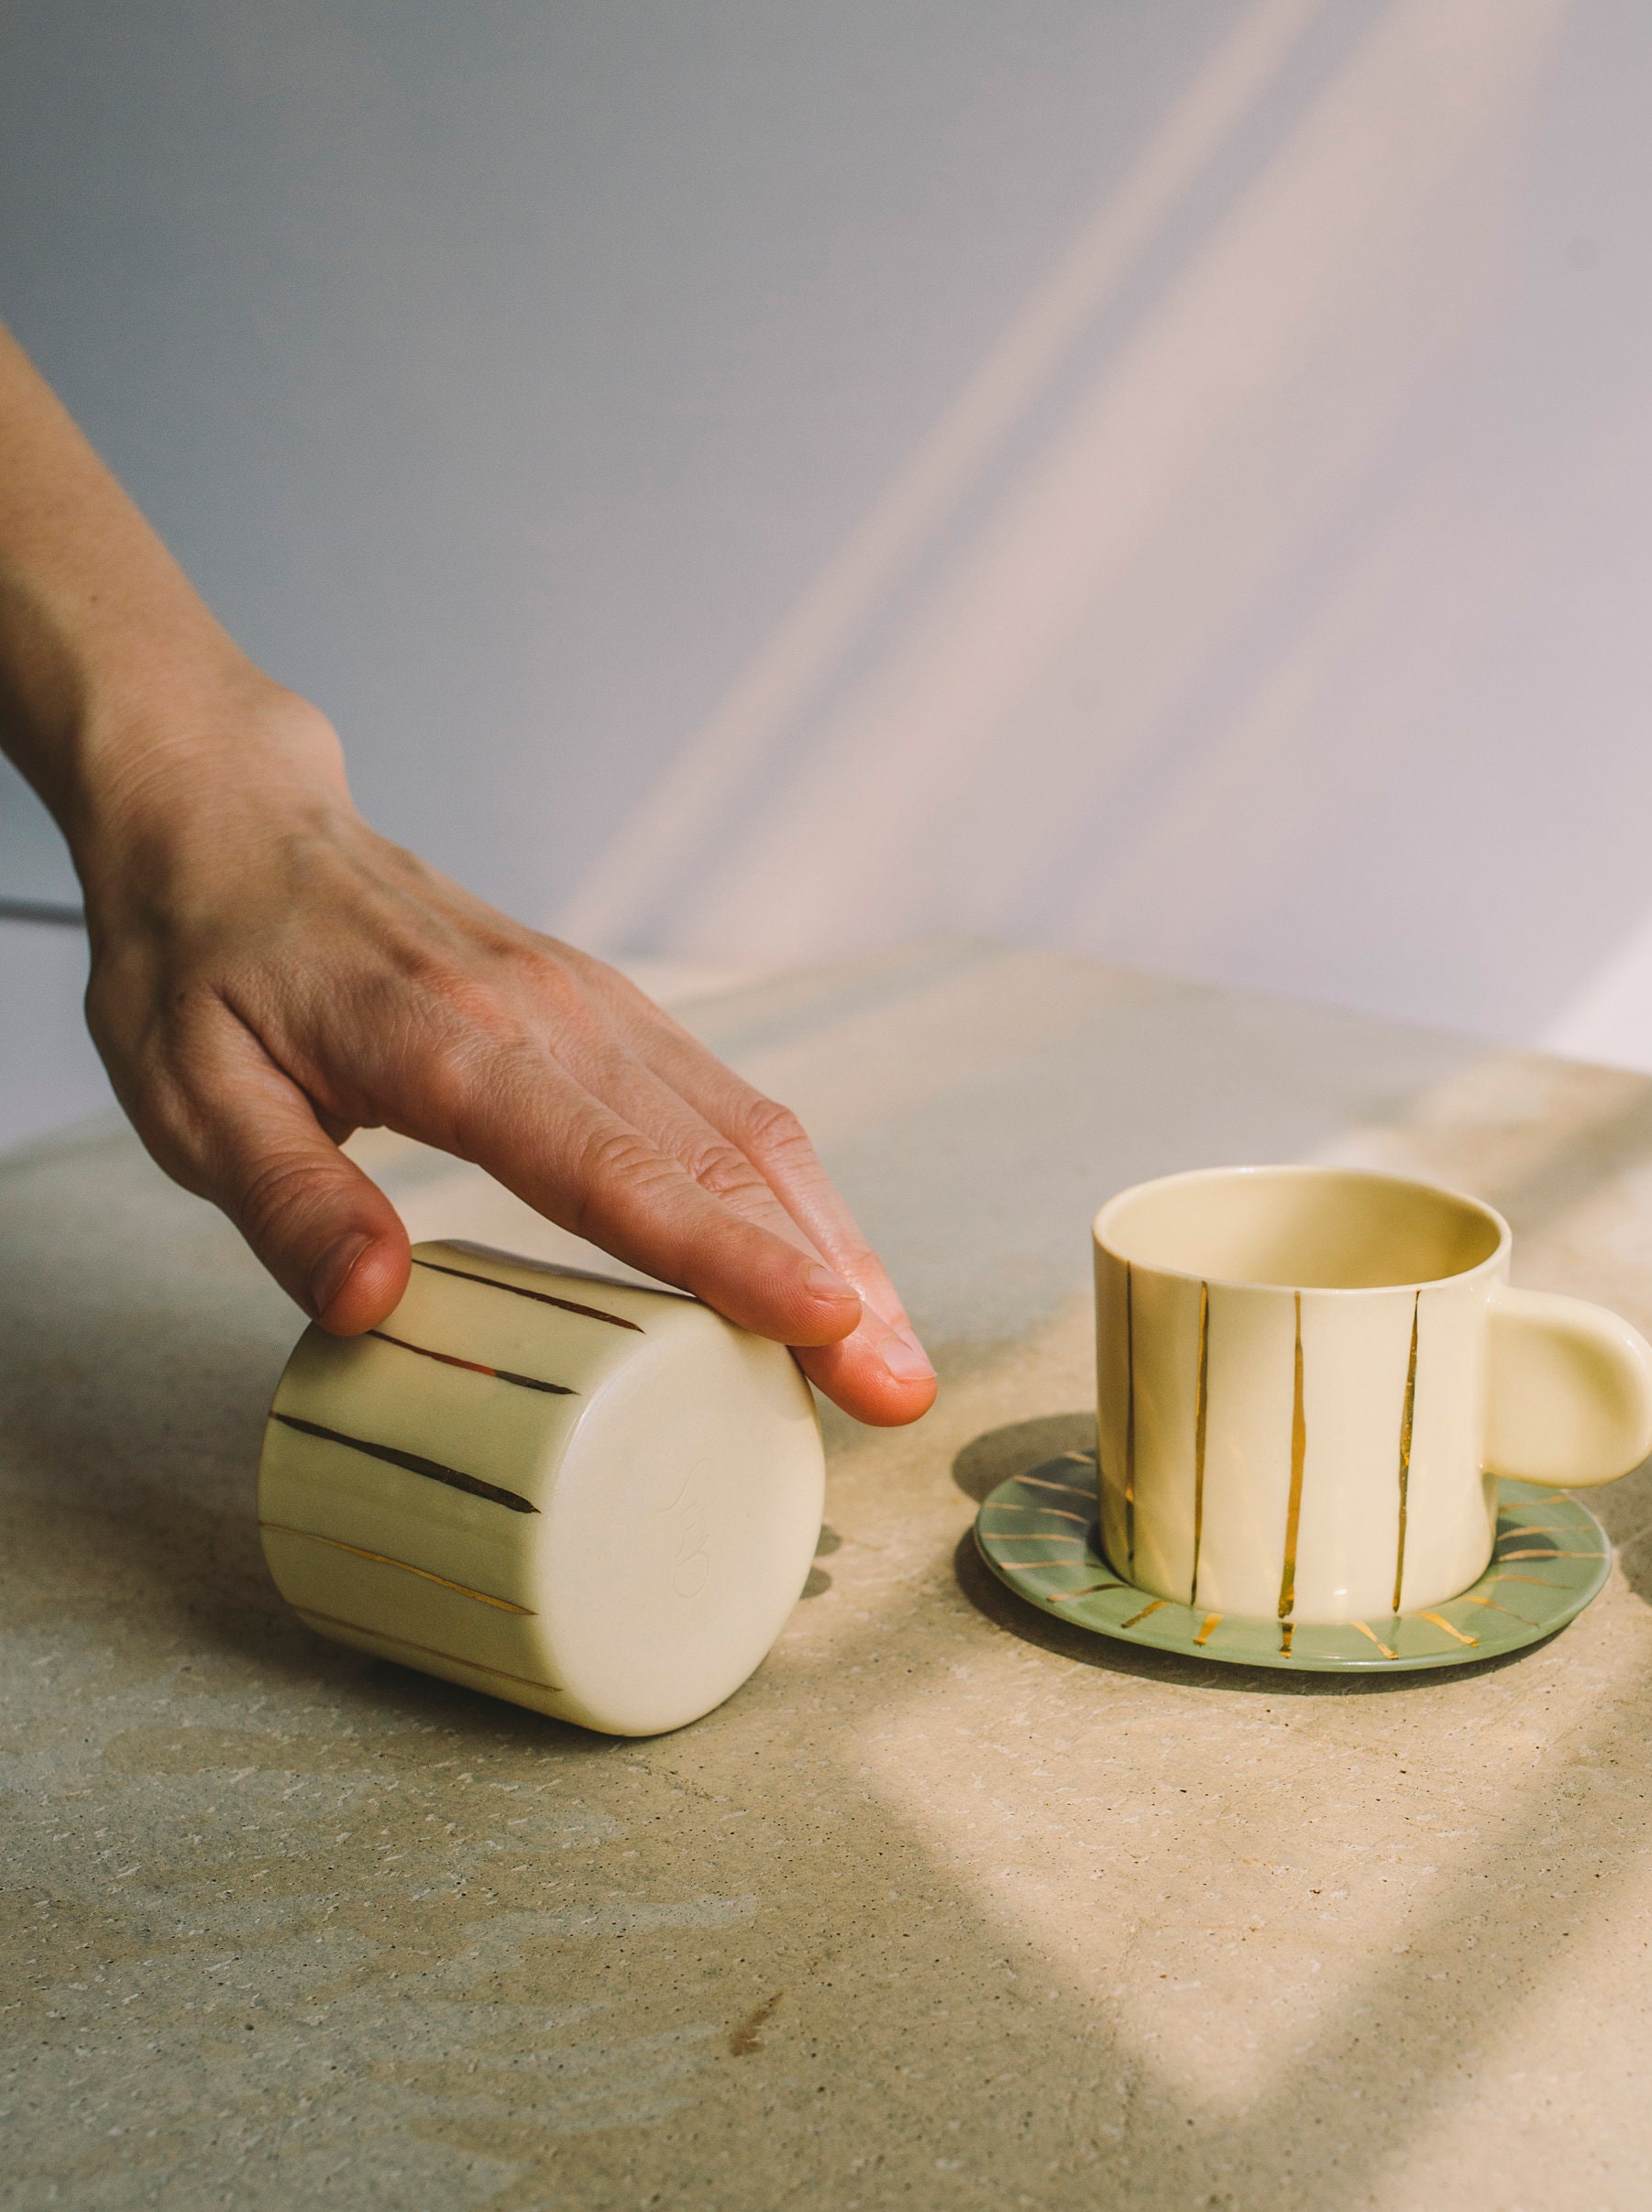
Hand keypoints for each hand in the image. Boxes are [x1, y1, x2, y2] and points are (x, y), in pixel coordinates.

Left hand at [75, 682, 934, 1426]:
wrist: (233, 821)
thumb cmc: (202, 966)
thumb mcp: (193, 1097)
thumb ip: (287, 1203)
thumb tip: (373, 1308)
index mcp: (451, 1047)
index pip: (614, 1167)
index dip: (726, 1254)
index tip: (821, 1326)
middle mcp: (551, 1015)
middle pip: (723, 1154)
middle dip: (827, 1275)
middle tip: (898, 1389)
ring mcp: (595, 1004)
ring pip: (750, 1125)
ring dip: (831, 1238)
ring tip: (893, 1350)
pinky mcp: (609, 1010)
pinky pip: (728, 1100)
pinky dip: (793, 1189)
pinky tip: (826, 1259)